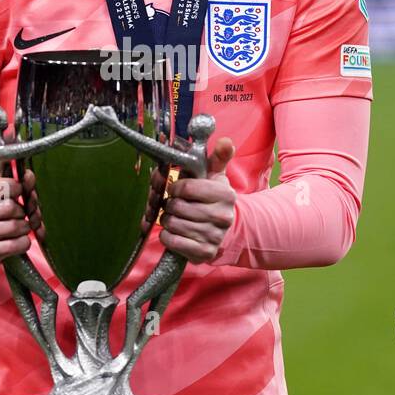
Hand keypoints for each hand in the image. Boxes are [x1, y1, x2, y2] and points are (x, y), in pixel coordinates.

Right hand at [0, 143, 41, 267]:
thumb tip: (0, 134)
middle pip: (11, 208)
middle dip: (22, 208)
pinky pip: (15, 246)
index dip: (17, 187)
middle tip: (21, 209)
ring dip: (24, 225)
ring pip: (15, 227)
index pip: (3, 186)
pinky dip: (22, 242)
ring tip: (19, 223)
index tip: (17, 189)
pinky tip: (18, 238)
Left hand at [155, 137, 236, 264]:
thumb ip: (219, 157)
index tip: (175, 189)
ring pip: (172, 224)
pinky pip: (172, 241)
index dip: (175, 187)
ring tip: (175, 217)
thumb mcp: (217, 176)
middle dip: (170, 204)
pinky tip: (174, 232)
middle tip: (174, 205)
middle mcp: (222, 216)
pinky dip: (167, 236)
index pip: (187, 188)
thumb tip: (225, 141)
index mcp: (225, 194)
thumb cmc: (214, 199)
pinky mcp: (204, 253)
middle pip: (177, 206)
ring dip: (167, 220)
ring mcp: (214, 236)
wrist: (226, 231)